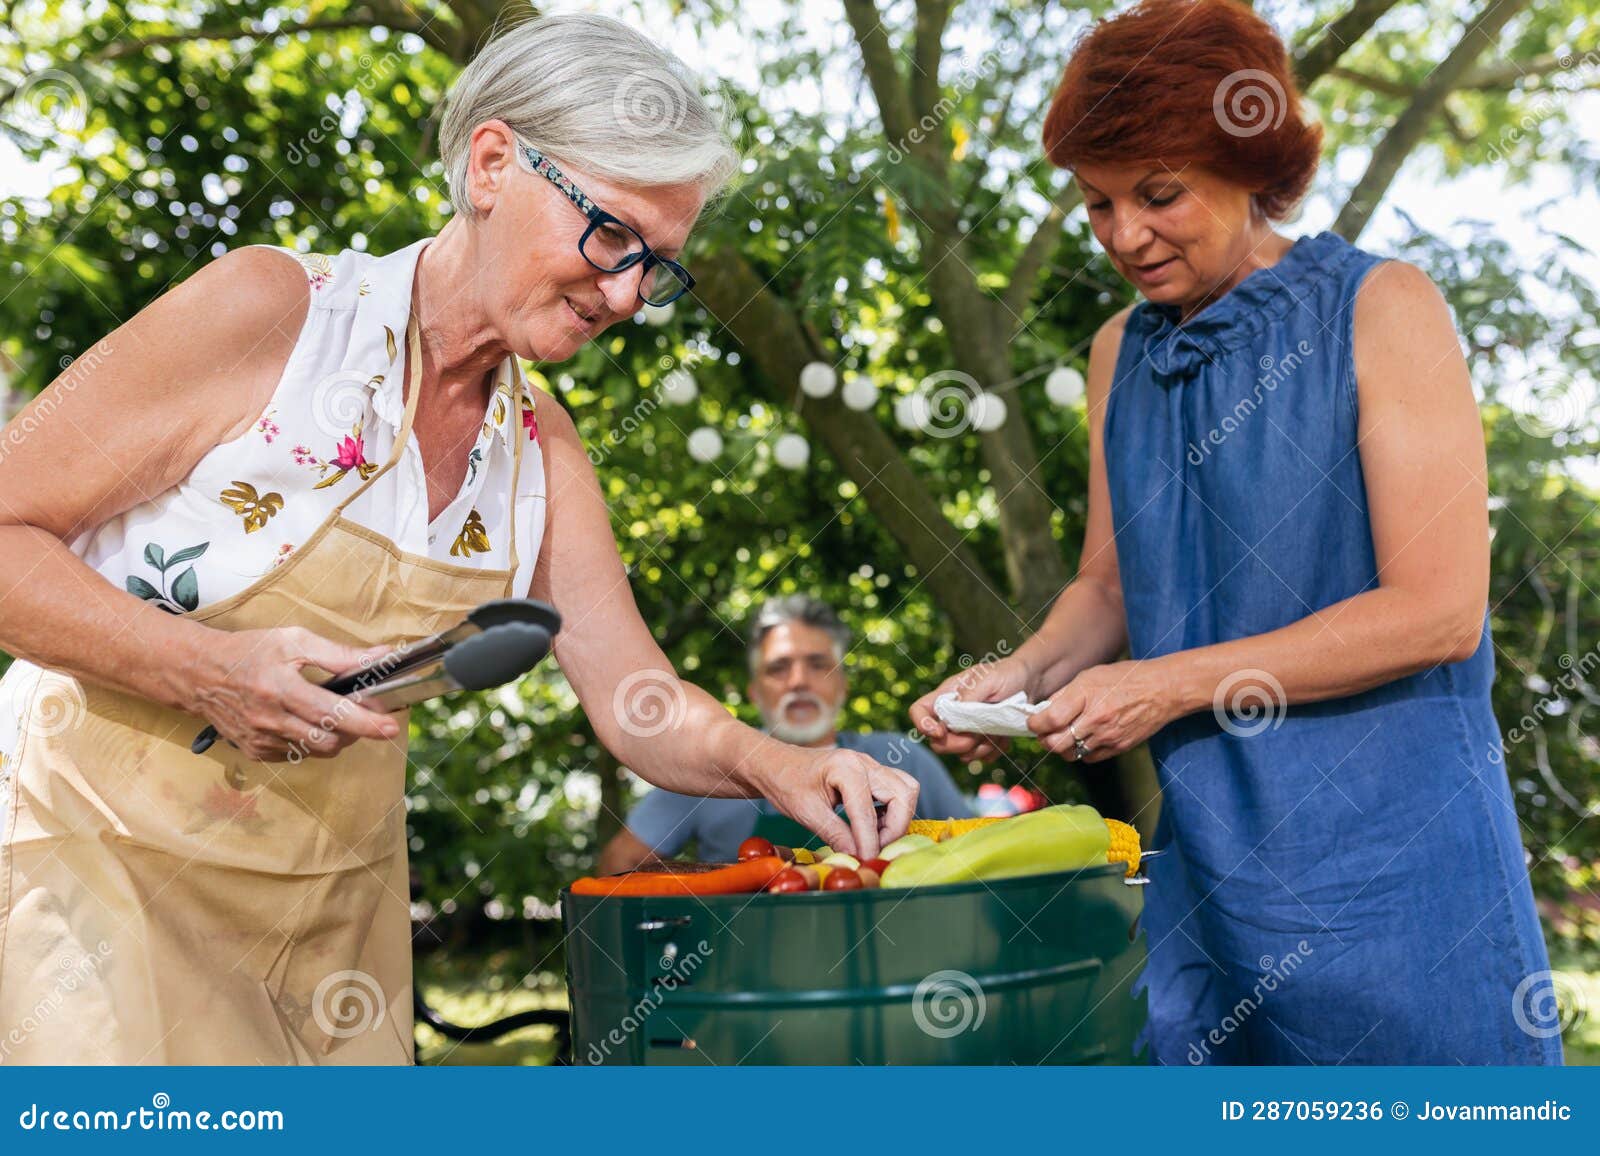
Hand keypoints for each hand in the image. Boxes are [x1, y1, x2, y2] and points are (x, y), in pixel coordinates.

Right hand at [188, 625, 401, 761]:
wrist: (200, 673)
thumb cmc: (249, 652)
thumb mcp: (294, 641)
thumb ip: (339, 654)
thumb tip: (382, 656)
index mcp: (280, 688)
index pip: (333, 713)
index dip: (366, 722)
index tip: (390, 726)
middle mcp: (270, 719)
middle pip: (329, 741)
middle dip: (355, 731)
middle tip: (363, 712)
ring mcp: (261, 739)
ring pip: (316, 752)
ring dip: (336, 737)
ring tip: (335, 715)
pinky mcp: (255, 751)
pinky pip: (297, 755)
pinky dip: (311, 742)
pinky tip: (306, 722)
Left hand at [757, 746, 919, 859]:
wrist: (777, 764)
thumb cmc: (786, 783)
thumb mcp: (805, 811)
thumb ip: (834, 833)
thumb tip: (857, 856)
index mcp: (844, 767)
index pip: (867, 810)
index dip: (870, 840)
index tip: (866, 861)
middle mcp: (864, 762)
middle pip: (903, 794)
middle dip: (895, 827)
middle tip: (873, 848)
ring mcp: (871, 765)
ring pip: (906, 790)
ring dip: (898, 817)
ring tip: (873, 836)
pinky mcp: (873, 773)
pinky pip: (898, 790)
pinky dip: (893, 811)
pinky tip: (871, 826)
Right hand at [909, 656, 1035, 762]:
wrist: (1031, 681)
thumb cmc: (1007, 673)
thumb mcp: (988, 679)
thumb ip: (969, 697)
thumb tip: (952, 717)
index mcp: (947, 696)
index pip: (919, 711)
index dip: (922, 724)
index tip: (941, 731)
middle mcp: (953, 714)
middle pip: (938, 741)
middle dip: (958, 744)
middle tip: (979, 735)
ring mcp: (968, 730)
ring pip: (961, 754)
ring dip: (979, 749)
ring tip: (997, 733)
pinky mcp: (984, 741)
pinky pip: (980, 758)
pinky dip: (992, 752)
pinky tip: (1004, 738)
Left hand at [1027, 660, 1174, 761]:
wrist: (1161, 690)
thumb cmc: (1125, 678)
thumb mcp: (1090, 675)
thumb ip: (1065, 694)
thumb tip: (1044, 709)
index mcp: (1085, 695)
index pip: (1049, 719)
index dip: (1035, 724)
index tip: (1034, 721)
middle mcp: (1095, 718)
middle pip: (1056, 743)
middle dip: (1044, 739)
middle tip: (1044, 732)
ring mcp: (1107, 736)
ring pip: (1070, 754)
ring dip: (1061, 747)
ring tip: (1062, 736)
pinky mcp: (1118, 748)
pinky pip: (1088, 758)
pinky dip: (1080, 752)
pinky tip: (1083, 739)